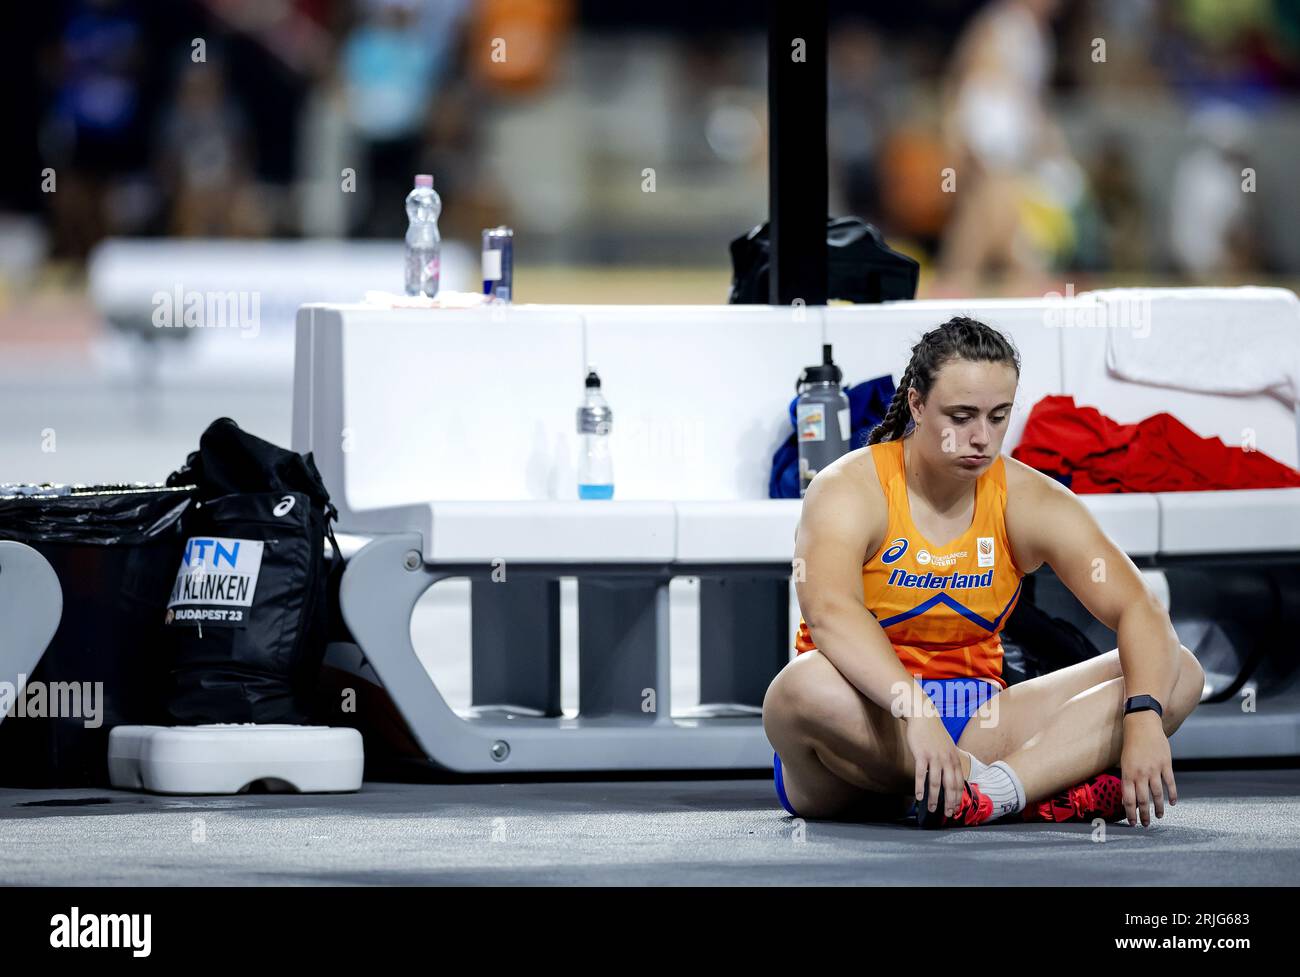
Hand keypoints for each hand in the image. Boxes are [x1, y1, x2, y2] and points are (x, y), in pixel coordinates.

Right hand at [906, 713, 963, 817]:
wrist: (923, 716)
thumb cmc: (934, 733)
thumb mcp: (947, 747)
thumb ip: (950, 761)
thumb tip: (950, 777)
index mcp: (954, 759)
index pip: (959, 783)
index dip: (957, 798)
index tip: (955, 809)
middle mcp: (947, 759)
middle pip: (950, 786)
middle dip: (950, 802)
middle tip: (948, 814)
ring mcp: (934, 757)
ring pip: (935, 783)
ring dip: (934, 798)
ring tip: (932, 809)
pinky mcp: (921, 754)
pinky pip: (921, 774)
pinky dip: (920, 787)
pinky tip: (919, 797)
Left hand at [1120, 711, 1177, 826]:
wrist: (1142, 724)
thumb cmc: (1130, 744)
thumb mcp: (1123, 762)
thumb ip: (1126, 779)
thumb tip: (1127, 799)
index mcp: (1127, 773)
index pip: (1128, 799)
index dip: (1130, 813)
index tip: (1132, 823)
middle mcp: (1140, 774)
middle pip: (1143, 800)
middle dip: (1144, 815)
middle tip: (1145, 824)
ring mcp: (1154, 769)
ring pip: (1157, 794)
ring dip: (1158, 808)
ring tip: (1159, 816)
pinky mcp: (1165, 764)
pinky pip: (1170, 783)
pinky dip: (1172, 794)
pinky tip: (1172, 803)